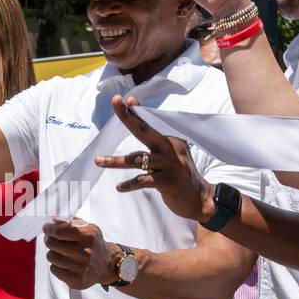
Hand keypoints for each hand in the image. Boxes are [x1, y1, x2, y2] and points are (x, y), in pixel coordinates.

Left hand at [42, 218, 117, 288]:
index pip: (59, 232)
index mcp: (88, 236)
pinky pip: (54, 269)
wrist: (107, 264)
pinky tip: (64, 263)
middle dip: (49, 239)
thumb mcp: (88, 228)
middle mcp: (85, 253)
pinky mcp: (76, 280)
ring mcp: (81, 268)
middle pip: (52, 244)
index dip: (49, 229)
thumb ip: (71, 222)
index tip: (46, 228)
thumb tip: (53, 222)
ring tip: (60, 252)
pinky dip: (56, 265)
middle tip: (51, 239)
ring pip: (51, 256)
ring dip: (53, 253)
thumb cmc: (94, 244)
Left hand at [96, 95, 211, 222]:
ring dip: (116, 161)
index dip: (135, 112)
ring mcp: (170, 164)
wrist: (200, 198)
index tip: (122, 100)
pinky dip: (130, 184)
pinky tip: (119, 187)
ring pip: (138, 160)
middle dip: (129, 118)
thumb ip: (154, 141)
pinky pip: (143, 181)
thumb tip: (138, 126)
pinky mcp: (168, 181)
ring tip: (99, 161)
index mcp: (171, 139)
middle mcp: (171, 148)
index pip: (150, 122)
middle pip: (145, 130)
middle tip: (116, 104)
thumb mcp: (171, 154)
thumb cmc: (179, 174)